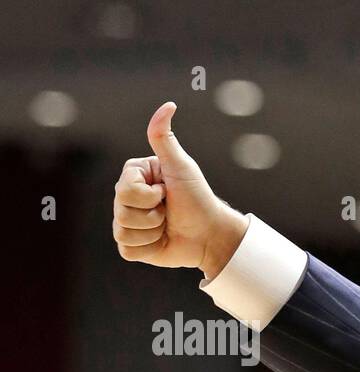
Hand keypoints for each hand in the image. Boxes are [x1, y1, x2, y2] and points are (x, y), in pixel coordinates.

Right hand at [112, 101, 248, 277]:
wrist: (210, 234)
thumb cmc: (197, 198)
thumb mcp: (181, 166)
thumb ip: (164, 138)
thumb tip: (168, 105)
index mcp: (133, 177)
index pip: (124, 189)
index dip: (149, 196)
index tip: (166, 192)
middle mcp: (126, 198)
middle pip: (121, 211)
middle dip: (153, 215)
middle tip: (168, 210)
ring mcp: (127, 222)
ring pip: (123, 231)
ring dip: (153, 232)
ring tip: (167, 226)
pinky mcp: (133, 246)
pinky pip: (127, 250)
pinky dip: (148, 248)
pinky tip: (162, 241)